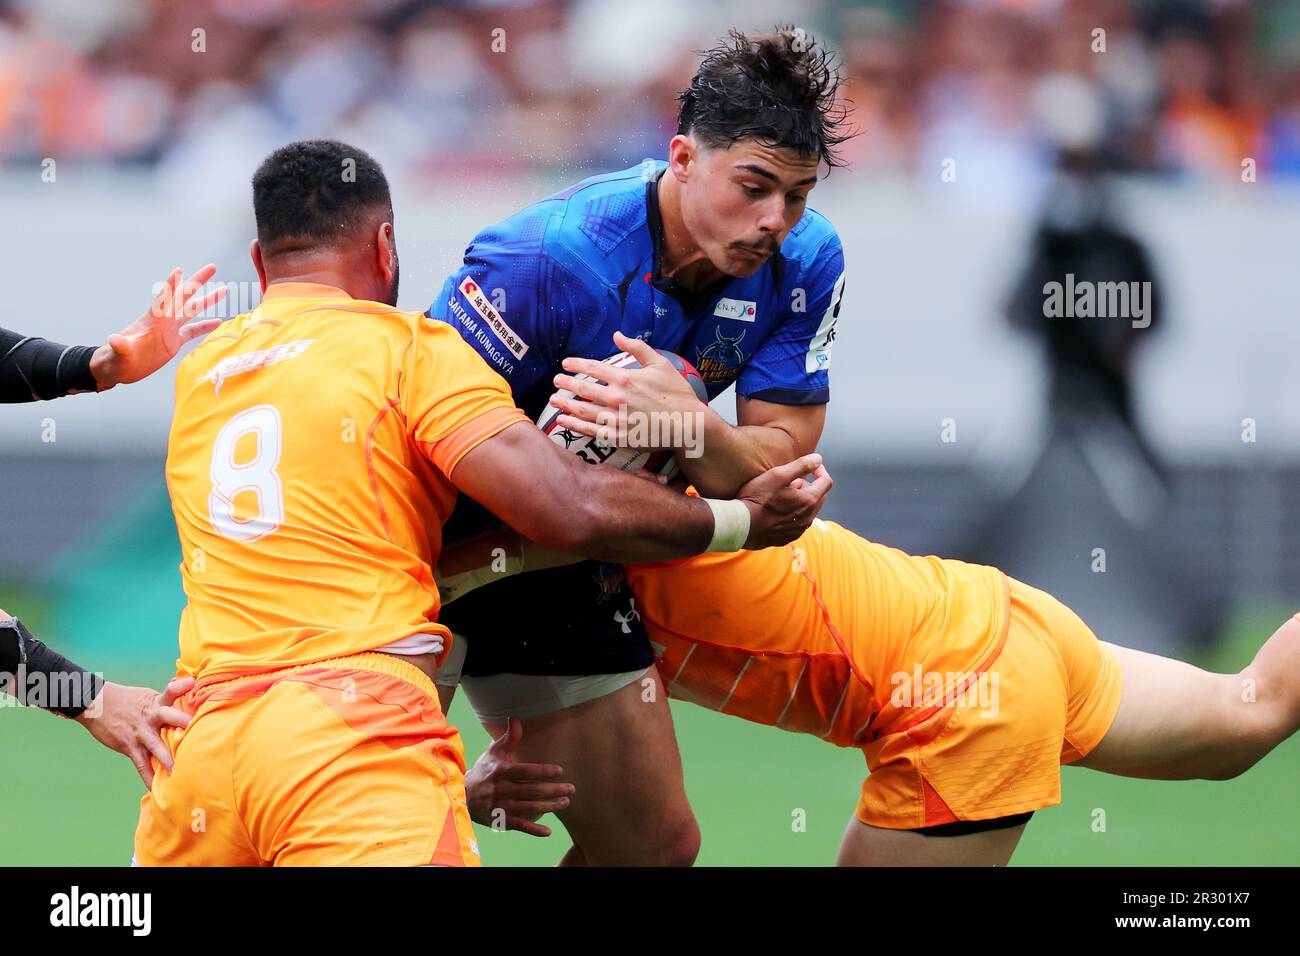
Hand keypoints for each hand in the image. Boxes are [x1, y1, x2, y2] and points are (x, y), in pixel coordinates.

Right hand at [75, 676, 194, 788]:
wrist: (96, 705)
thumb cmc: (128, 700)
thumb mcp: (148, 695)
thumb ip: (168, 700)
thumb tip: (191, 694)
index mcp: (156, 701)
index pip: (171, 690)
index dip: (182, 686)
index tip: (194, 683)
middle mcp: (151, 716)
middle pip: (167, 715)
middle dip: (180, 720)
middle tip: (192, 725)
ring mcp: (140, 732)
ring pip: (156, 745)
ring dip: (167, 757)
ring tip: (179, 770)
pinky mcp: (130, 746)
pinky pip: (142, 764)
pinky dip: (149, 777)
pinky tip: (156, 789)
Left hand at [89, 265, 227, 389]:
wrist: (120, 369)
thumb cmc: (116, 360)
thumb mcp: (118, 353)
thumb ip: (120, 346)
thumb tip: (114, 340)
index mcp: (152, 320)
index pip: (164, 299)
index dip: (171, 285)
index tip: (179, 270)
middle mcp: (163, 320)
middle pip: (184, 297)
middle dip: (197, 281)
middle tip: (212, 267)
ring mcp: (170, 330)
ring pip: (192, 311)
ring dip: (208, 300)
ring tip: (224, 290)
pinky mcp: (174, 341)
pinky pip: (192, 331)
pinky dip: (205, 326)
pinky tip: (218, 322)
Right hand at [464, 717, 573, 836]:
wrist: (463, 795)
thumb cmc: (485, 770)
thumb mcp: (494, 752)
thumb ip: (509, 737)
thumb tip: (515, 718)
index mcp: (501, 772)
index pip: (525, 771)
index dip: (542, 772)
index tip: (560, 771)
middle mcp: (500, 789)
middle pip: (530, 791)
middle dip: (552, 790)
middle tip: (571, 789)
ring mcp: (500, 806)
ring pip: (527, 808)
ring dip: (548, 807)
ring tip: (565, 803)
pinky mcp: (499, 820)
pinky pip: (518, 825)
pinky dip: (532, 830)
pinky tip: (548, 831)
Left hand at [549, 331, 702, 448]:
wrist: (688, 424)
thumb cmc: (676, 393)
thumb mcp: (660, 364)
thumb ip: (637, 347)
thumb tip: (617, 335)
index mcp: (625, 378)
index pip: (592, 368)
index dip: (576, 365)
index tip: (566, 364)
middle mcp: (616, 398)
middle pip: (582, 389)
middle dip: (565, 384)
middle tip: (556, 381)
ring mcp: (616, 418)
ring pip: (582, 410)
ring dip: (564, 404)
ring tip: (553, 401)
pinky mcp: (618, 437)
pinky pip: (590, 431)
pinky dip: (574, 425)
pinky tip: (564, 421)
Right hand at [736, 454, 832, 548]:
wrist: (740, 525)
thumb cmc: (757, 498)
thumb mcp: (778, 475)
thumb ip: (801, 465)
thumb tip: (818, 458)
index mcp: (809, 501)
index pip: (826, 482)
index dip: (819, 470)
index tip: (811, 465)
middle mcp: (808, 518)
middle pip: (818, 497)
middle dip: (809, 486)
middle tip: (791, 480)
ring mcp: (798, 530)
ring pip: (808, 510)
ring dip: (800, 500)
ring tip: (782, 494)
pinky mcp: (787, 538)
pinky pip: (797, 523)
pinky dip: (792, 514)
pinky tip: (776, 510)